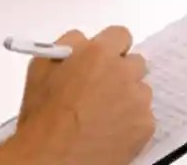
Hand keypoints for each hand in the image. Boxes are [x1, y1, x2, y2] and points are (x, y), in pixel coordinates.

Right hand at [0, 27, 155, 164]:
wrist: (51, 159)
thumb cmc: (43, 120)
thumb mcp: (41, 68)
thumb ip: (67, 45)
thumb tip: (81, 41)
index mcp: (98, 54)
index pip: (120, 35)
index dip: (112, 47)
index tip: (106, 57)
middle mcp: (123, 72)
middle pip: (135, 62)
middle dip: (121, 72)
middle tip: (103, 88)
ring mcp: (137, 99)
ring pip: (141, 90)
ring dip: (127, 98)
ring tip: (103, 115)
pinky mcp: (145, 125)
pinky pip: (144, 116)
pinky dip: (131, 122)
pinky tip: (109, 131)